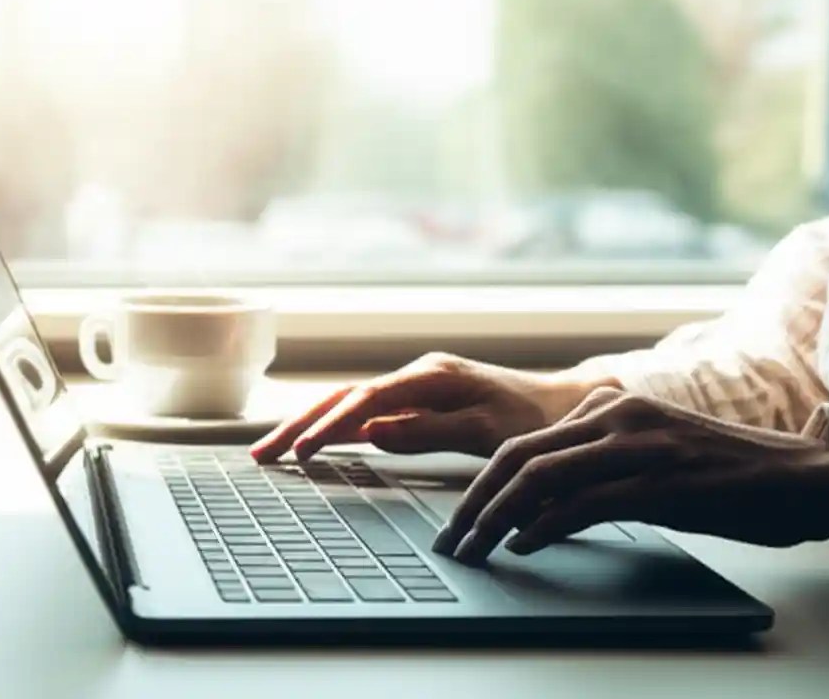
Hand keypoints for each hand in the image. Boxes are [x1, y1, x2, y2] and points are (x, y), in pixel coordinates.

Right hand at [250, 353, 615, 462]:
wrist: (566, 404)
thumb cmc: (534, 419)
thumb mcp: (488, 431)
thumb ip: (430, 431)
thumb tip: (372, 432)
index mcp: (431, 376)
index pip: (365, 400)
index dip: (329, 426)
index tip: (301, 451)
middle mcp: (417, 375)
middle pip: (344, 398)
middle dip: (300, 424)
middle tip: (262, 452)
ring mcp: (415, 387)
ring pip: (349, 405)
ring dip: (309, 426)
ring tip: (271, 450)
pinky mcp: (418, 401)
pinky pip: (365, 413)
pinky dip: (333, 428)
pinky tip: (311, 442)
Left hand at [433, 387, 828, 564]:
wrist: (804, 474)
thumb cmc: (729, 473)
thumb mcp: (654, 450)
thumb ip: (602, 458)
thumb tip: (548, 497)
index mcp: (613, 405)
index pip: (525, 442)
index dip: (482, 482)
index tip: (461, 518)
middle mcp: (619, 416)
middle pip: (520, 456)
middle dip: (475, 502)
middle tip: (452, 539)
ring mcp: (640, 446)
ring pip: (543, 477)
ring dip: (499, 518)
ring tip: (477, 549)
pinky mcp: (662, 482)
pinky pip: (586, 503)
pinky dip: (546, 526)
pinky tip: (527, 546)